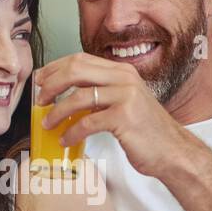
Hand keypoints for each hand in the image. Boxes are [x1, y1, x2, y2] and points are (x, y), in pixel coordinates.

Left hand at [35, 53, 192, 178]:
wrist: (172, 151)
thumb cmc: (145, 131)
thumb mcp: (125, 102)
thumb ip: (103, 92)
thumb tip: (68, 95)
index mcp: (122, 71)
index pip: (80, 59)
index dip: (55, 68)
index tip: (41, 81)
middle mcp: (124, 78)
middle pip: (75, 71)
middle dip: (51, 85)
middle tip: (40, 100)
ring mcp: (125, 96)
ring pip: (78, 97)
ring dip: (57, 112)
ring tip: (47, 124)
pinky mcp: (124, 118)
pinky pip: (87, 122)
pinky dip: (71, 132)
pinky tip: (66, 139)